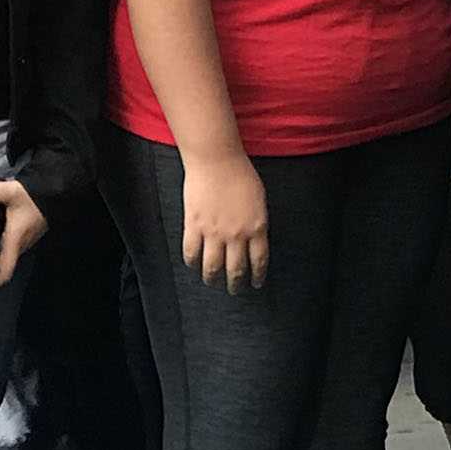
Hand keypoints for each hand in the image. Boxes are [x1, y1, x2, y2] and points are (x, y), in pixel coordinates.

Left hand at [0, 179, 44, 285]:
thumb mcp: (11, 191)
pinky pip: (12, 248)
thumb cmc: (35, 196)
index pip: (4, 272)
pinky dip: (1, 250)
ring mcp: (25, 240)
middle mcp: (20, 244)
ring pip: (8, 258)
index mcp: (14, 240)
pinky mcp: (27, 234)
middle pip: (4, 267)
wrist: (55, 193)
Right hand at [181, 148, 268, 291]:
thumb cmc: (240, 173)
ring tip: (212, 282)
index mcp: (257, 227)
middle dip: (235, 284)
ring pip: (212, 267)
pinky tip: (194, 265)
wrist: (217, 159)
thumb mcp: (259, 200)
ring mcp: (214, 232)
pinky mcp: (194, 226)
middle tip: (234, 290)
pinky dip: (192, 262)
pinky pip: (191, 252)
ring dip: (212, 278)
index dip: (257, 276)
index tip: (255, 284)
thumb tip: (255, 238)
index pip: (259, 260)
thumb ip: (257, 221)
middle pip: (236, 269)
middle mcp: (236, 234)